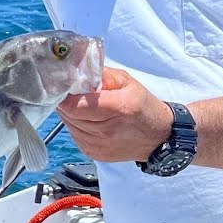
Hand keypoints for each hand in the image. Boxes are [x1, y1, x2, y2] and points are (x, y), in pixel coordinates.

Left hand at [57, 67, 172, 162]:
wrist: (157, 138)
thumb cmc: (143, 107)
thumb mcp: (126, 81)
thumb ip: (99, 73)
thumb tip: (76, 70)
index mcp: (117, 108)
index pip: (73, 103)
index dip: (65, 92)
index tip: (67, 83)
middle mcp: (105, 131)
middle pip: (67, 112)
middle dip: (68, 99)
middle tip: (77, 92)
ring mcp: (97, 145)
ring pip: (67, 123)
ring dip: (71, 112)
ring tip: (87, 106)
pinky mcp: (92, 153)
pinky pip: (73, 133)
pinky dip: (76, 123)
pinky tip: (90, 118)